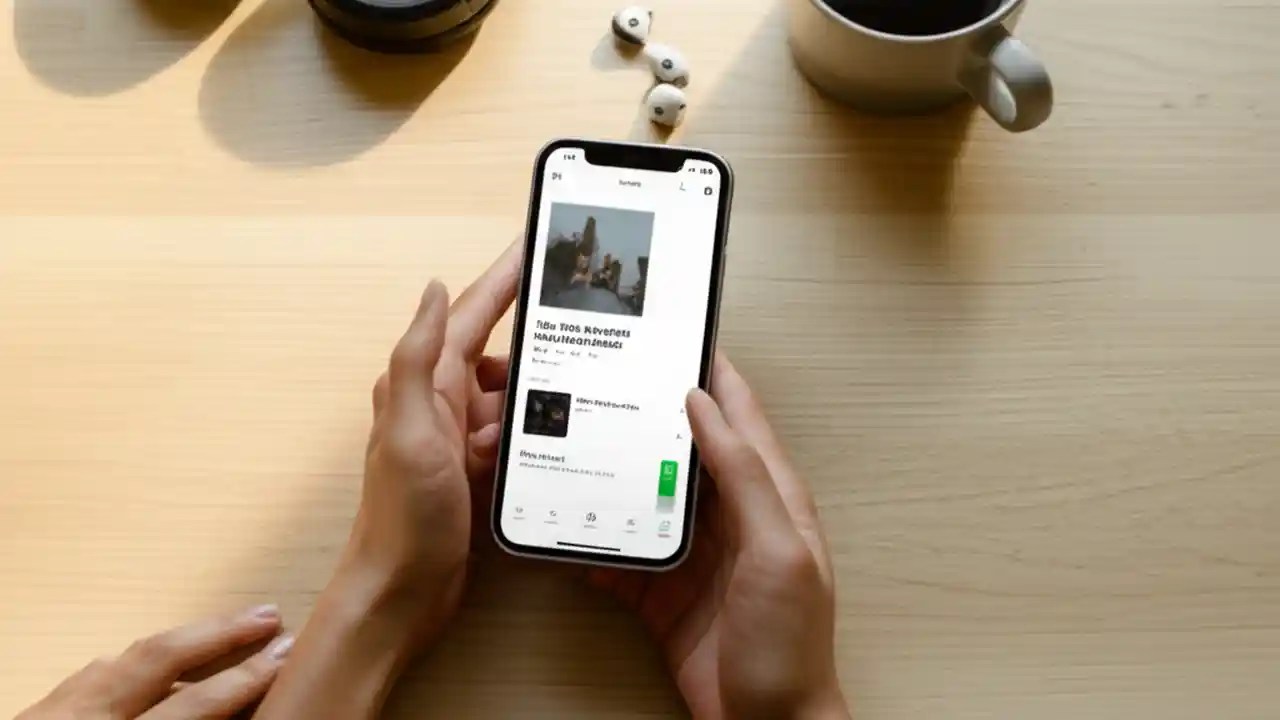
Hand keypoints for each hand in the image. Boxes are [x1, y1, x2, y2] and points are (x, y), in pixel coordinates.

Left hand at [20, 605, 290, 719]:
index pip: (193, 705)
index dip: (246, 680)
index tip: (285, 657)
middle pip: (158, 658)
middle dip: (220, 634)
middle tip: (268, 617)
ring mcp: (47, 714)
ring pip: (117, 660)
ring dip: (176, 643)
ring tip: (220, 633)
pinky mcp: (28, 717)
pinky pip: (85, 679)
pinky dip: (127, 668)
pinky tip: (143, 670)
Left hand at [252, 244, 520, 719]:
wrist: (402, 592)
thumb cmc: (403, 517)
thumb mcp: (409, 430)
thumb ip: (416, 359)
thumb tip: (431, 290)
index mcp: (425, 385)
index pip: (471, 314)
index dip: (503, 277)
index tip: (534, 246)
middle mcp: (439, 403)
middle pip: (495, 350)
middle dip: (531, 334)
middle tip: (577, 317)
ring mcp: (457, 437)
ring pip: (509, 395)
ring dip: (533, 394)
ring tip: (566, 396)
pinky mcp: (473, 468)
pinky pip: (511, 433)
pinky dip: (529, 432)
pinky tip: (547, 442)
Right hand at [589, 353, 848, 719]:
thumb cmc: (789, 645)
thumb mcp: (776, 549)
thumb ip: (744, 475)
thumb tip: (708, 406)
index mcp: (769, 495)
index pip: (738, 415)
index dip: (709, 373)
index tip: (673, 337)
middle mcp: (731, 517)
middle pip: (681, 451)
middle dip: (643, 420)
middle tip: (601, 386)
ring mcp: (696, 554)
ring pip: (646, 496)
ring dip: (612, 476)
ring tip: (571, 448)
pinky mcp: (665, 593)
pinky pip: (622, 553)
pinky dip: (594, 541)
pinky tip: (566, 529)